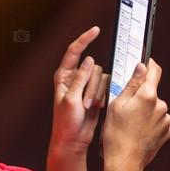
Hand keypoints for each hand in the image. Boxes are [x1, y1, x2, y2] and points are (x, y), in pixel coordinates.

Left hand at [50, 25, 109, 154]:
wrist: (73, 140)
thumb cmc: (66, 123)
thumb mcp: (71, 100)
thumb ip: (81, 79)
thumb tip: (89, 60)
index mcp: (63, 77)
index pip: (74, 52)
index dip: (84, 39)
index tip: (95, 30)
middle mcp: (75, 78)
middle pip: (93, 68)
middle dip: (92, 85)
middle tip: (85, 103)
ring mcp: (86, 86)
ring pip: (101, 77)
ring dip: (97, 92)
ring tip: (90, 106)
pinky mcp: (96, 93)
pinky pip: (106, 86)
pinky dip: (103, 95)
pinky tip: (98, 106)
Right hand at [101, 58, 169, 170]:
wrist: (124, 163)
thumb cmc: (117, 136)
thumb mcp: (117, 104)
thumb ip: (132, 83)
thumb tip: (140, 67)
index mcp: (148, 95)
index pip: (154, 70)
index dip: (148, 64)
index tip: (144, 63)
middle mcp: (161, 106)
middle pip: (152, 92)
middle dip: (141, 95)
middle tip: (126, 106)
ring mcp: (165, 119)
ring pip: (154, 107)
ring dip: (145, 110)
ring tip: (130, 122)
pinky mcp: (166, 132)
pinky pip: (157, 121)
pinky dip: (149, 123)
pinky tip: (137, 130)